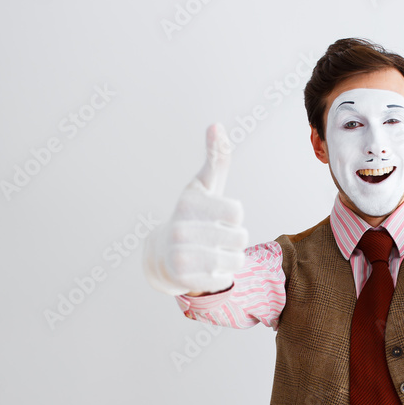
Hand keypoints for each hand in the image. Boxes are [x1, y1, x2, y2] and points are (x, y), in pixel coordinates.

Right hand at [143, 124, 248, 294]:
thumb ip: (216, 158)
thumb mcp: (205, 187)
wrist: (162, 257)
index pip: (237, 211)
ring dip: (231, 259)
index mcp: (189, 204)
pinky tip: (205, 269)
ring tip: (213, 254)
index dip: (233, 217)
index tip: (217, 217)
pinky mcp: (185, 280)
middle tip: (215, 239)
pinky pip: (225, 279)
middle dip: (234, 240)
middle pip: (240, 237)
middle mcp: (181, 229)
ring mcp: (181, 255)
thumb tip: (216, 124)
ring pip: (236, 260)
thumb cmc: (192, 217)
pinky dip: (222, 276)